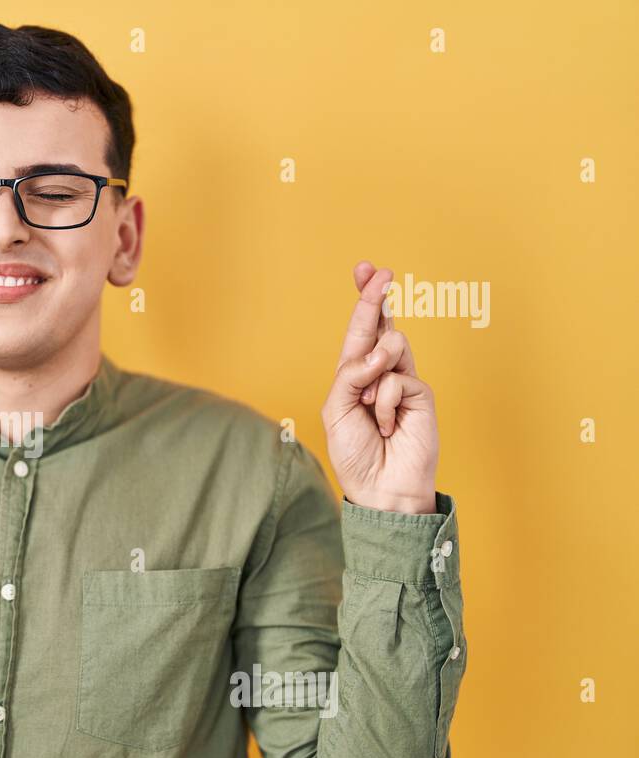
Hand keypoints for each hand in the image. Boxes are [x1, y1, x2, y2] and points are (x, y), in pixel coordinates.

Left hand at [321, 261, 438, 514]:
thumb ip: (350, 375)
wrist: (381, 488)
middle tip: (379, 272)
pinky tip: (390, 425)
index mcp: (355, 374)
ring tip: (371, 408)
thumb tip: (380, 350)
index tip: (366, 269)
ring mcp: (403, 380)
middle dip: (376, 297)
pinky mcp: (421, 394)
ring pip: (391, 346)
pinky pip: (397, 379)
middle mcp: (380, 372)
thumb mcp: (336, 410)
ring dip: (372, 373)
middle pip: (381, 325)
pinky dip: (385, 403)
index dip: (365, 300)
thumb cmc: (355, 453)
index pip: (361, 331)